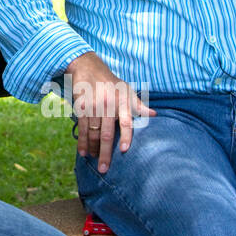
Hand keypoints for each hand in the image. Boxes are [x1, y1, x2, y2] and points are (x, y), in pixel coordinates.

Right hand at [65, 52, 155, 174]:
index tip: (124, 150)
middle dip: (104, 153)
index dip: (125, 136)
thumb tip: (154, 115)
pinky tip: (83, 152)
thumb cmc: (111, 81)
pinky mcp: (81, 107)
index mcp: (122, 101)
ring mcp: (93, 106)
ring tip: (94, 162)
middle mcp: (107, 104)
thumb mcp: (127, 90)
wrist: (87, 66)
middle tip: (105, 169)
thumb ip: (139, 104)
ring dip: (92, 149)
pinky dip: (82, 141)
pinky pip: (82, 127)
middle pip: (106, 133)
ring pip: (92, 133)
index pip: (125, 122)